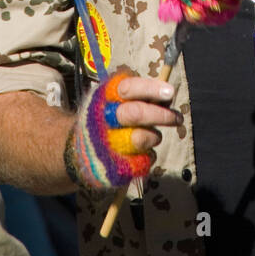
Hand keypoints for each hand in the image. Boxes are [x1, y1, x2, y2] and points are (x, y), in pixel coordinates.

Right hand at [65, 67, 180, 190]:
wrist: (77, 149)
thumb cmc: (106, 118)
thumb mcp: (115, 98)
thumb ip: (140, 95)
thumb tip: (167, 94)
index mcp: (104, 97)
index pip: (128, 89)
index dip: (151, 89)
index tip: (171, 92)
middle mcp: (102, 119)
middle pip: (135, 114)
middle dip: (161, 115)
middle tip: (177, 118)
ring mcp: (105, 144)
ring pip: (140, 138)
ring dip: (154, 136)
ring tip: (154, 136)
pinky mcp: (112, 167)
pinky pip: (142, 160)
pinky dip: (148, 155)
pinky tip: (143, 152)